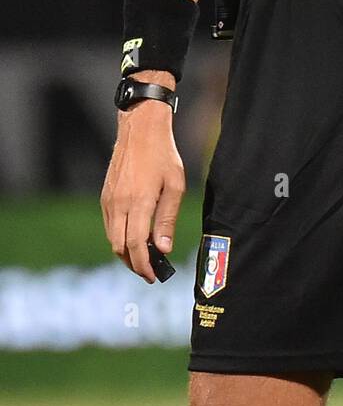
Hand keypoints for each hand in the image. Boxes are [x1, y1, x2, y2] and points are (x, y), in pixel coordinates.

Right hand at [100, 73, 185, 282]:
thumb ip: (167, 219)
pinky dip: (119, 238)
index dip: (143, 265)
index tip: (153, 276)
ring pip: (112, 239)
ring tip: (143, 258)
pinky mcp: (105, 196)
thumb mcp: (175, 185)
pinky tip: (134, 238)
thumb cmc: (163, 155)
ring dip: (125, 253)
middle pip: (120, 247)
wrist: (140, 129)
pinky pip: (109, 226)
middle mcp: (119, 203)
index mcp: (139, 201)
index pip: (136, 245)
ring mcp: (109, 200)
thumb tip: (163, 249)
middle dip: (133, 264)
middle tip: (149, 272)